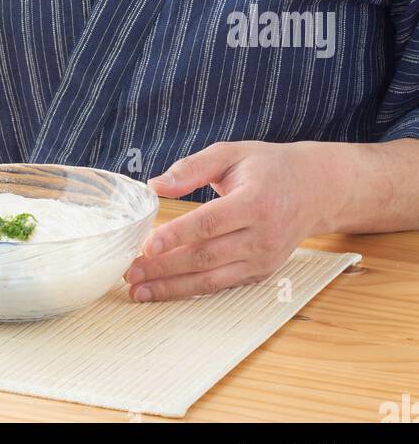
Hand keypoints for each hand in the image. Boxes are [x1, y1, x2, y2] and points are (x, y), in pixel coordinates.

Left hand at [125, 140, 333, 301]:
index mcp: (255, 201)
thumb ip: (192, 167)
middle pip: (206, 257)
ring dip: (172, 287)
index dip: (176, 236)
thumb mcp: (231, 153)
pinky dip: (192, 290)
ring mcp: (264, 259)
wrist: (314, 189)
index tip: (146, 245)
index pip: (209, 223)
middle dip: (165, 268)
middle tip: (130, 273)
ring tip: (139, 290)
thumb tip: (156, 185)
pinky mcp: (261, 272)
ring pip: (212, 279)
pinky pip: (222, 285)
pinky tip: (165, 290)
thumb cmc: (267, 167)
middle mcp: (263, 236)